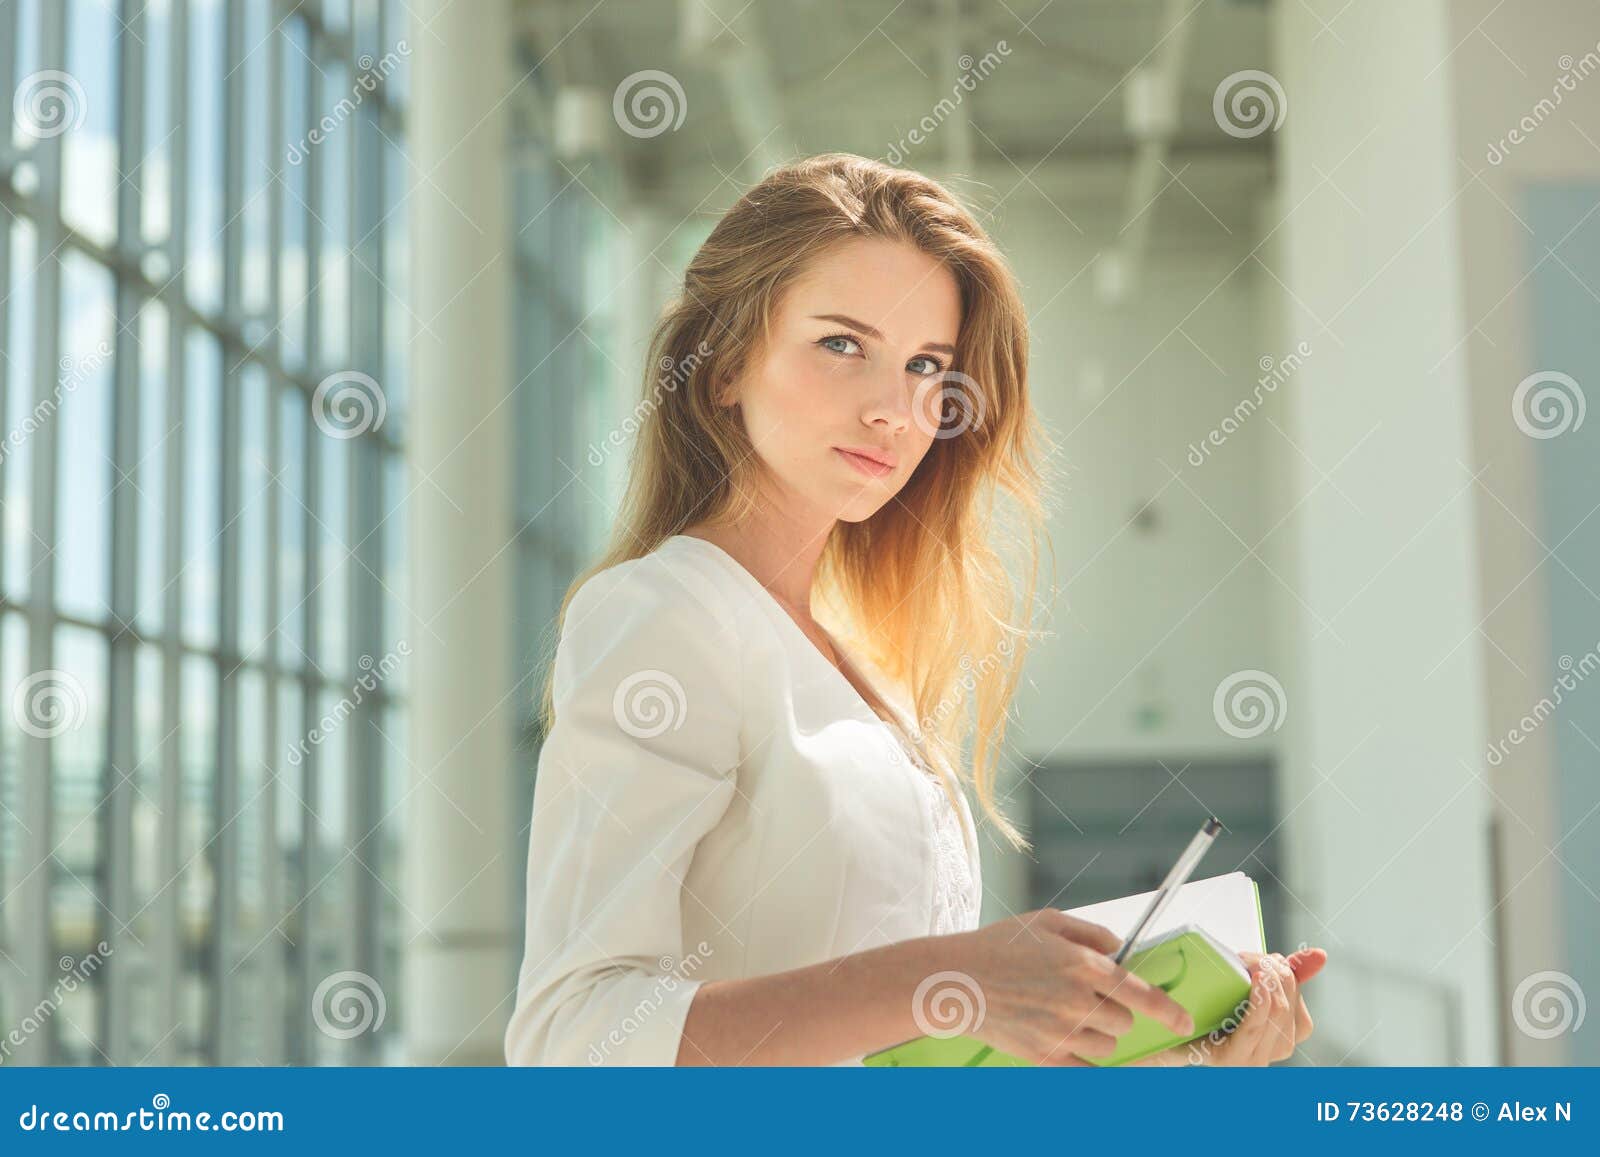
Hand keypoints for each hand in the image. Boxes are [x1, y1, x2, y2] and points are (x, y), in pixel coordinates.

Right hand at [946, 908, 1195, 1065]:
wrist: (957, 981)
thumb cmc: (999, 946)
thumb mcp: (1047, 922)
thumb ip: (1090, 933)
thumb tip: (1119, 947)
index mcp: (1083, 965)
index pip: (1142, 995)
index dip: (1170, 1011)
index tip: (1184, 1020)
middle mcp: (1078, 1001)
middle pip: (1124, 1021)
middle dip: (1114, 1009)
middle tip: (1086, 997)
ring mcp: (1063, 1032)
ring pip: (1108, 1045)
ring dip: (1098, 1032)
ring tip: (1067, 1014)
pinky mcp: (1046, 1056)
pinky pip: (1085, 1067)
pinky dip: (1083, 1055)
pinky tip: (1068, 1040)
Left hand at [1170, 947, 1324, 1065]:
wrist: (1163, 1033)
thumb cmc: (1206, 1010)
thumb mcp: (1248, 986)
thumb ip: (1285, 975)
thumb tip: (1321, 956)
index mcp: (1277, 1042)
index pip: (1303, 1018)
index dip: (1291, 981)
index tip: (1270, 959)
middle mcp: (1267, 1056)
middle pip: (1288, 1009)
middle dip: (1275, 974)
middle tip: (1251, 957)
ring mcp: (1250, 1061)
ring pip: (1276, 1016)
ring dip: (1265, 982)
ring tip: (1249, 964)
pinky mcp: (1229, 1058)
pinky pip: (1254, 1028)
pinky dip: (1259, 1004)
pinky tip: (1256, 985)